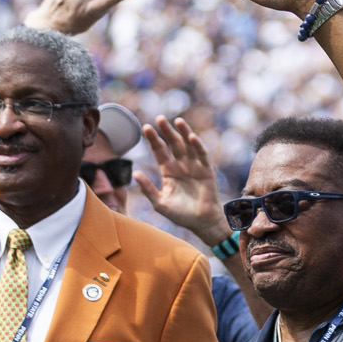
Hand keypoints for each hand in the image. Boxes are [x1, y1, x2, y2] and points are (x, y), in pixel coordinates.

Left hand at [134, 117, 225, 243]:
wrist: (201, 223)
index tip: (146, 128)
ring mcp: (194, 166)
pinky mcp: (206, 170)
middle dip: (166, 131)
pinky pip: (202, 155)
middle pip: (172, 144)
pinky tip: (191, 137)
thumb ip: (148, 189)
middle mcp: (181, 165)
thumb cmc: (181, 215)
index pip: (159, 151)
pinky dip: (197, 146)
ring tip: (177, 121)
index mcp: (168, 171)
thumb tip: (135, 174)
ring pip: (187, 145)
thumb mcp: (160, 203)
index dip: (153, 140)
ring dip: (183, 133)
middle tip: (160, 118)